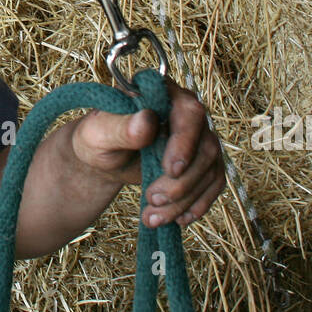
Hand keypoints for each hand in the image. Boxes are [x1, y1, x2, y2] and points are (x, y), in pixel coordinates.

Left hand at [68, 78, 226, 228]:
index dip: (185, 142)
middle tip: (151, 199)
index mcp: (162, 92)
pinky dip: (199, 204)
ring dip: (185, 199)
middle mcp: (186, 111)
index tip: (170, 169)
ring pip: (210, 169)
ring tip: (153, 216)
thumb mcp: (98, 132)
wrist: (103, 158)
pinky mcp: (202, 161)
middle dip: (182, 182)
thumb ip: (120, 126)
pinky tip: (178, 219)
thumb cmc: (97, 138)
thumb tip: (147, 121)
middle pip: (205, 146)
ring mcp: (198, 136)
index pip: (189, 111)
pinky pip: (214, 183)